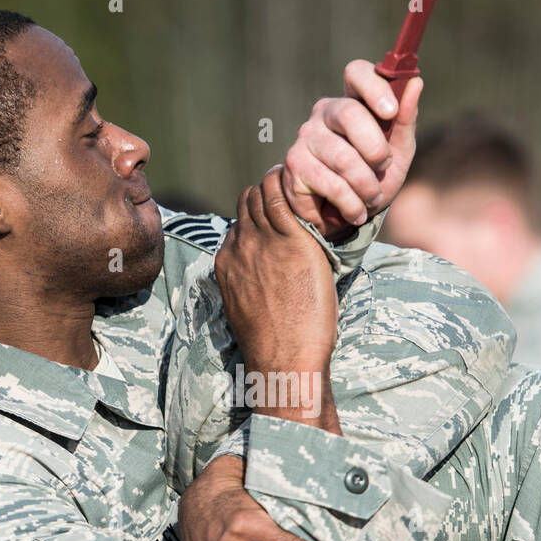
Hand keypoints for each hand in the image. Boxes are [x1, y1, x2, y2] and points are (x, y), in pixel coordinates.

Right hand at [215, 166, 339, 427]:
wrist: (285, 356)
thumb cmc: (277, 343)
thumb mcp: (251, 307)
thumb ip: (253, 283)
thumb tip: (272, 278)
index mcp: (227, 262)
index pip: (239, 223)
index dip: (259, 215)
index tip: (279, 215)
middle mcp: (240, 246)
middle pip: (248, 201)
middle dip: (268, 193)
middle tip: (296, 192)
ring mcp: (262, 241)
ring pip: (262, 192)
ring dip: (281, 184)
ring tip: (306, 184)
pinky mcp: (290, 239)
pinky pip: (283, 195)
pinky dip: (295, 186)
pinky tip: (313, 188)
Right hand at [283, 59, 422, 237]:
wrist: (343, 217)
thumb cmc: (372, 178)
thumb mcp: (398, 153)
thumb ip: (405, 121)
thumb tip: (416, 82)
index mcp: (352, 101)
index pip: (356, 73)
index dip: (374, 87)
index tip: (391, 111)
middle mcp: (325, 112)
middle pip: (350, 113)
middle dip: (376, 148)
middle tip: (383, 167)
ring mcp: (306, 137)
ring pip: (343, 157)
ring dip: (366, 185)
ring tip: (371, 198)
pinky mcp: (295, 164)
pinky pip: (331, 184)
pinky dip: (351, 204)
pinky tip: (355, 211)